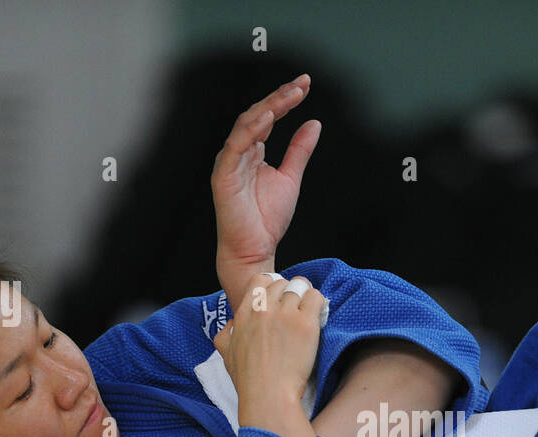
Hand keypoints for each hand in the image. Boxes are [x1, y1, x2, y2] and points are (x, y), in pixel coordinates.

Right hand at [212, 74, 320, 305]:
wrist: (254, 250)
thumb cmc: (266, 220)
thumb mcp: (290, 178)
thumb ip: (299, 151)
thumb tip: (314, 124)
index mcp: (253, 151)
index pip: (268, 117)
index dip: (285, 99)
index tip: (305, 85)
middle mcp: (239, 152)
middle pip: (257, 115)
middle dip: (279, 97)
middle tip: (301, 84)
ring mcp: (230, 162)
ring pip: (246, 125)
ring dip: (268, 107)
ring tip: (289, 95)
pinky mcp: (224, 175)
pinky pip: (236, 146)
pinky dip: (251, 130)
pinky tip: (268, 117)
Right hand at [215, 274, 325, 406]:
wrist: (268, 396)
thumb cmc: (249, 381)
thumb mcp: (226, 354)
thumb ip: (226, 334)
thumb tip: (232, 325)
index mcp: (244, 313)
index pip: (260, 280)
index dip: (272, 286)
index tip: (278, 299)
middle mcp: (263, 308)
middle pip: (283, 282)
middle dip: (290, 292)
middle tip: (296, 309)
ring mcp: (285, 314)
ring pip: (301, 287)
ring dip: (306, 298)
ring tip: (308, 314)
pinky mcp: (305, 323)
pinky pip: (316, 297)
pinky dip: (318, 303)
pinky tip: (317, 316)